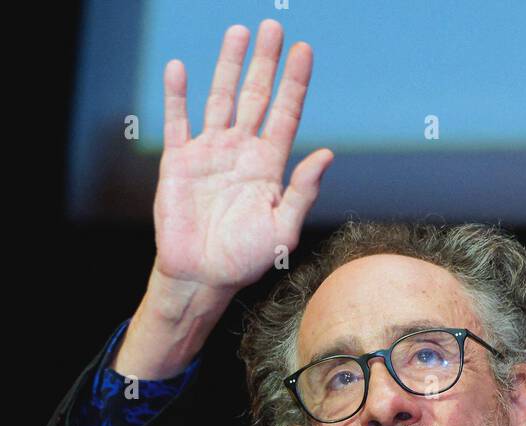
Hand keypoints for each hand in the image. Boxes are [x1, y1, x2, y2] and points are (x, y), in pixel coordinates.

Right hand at [155, 20, 332, 291]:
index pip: (284, 114)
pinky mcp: (178, 161)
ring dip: (227, 65)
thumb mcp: (282, 229)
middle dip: (264, 62)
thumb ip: (302, 191)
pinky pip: (177, 121)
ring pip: (219, 98)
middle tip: (274, 26)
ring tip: (238, 32)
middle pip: (254, 96)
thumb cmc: (245, 260)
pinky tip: (179, 68)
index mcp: (267, 165)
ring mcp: (209, 152)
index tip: (304, 51)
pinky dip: (177, 95)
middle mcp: (240, 151)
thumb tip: (327, 154)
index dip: (294, 83)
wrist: (203, 277)